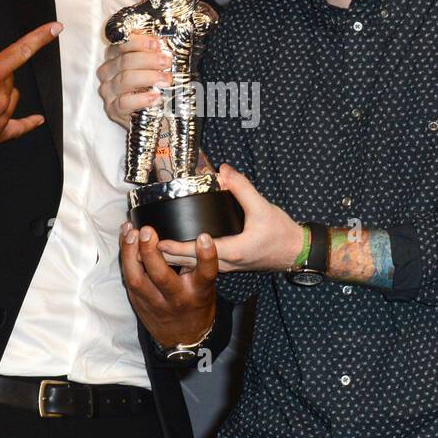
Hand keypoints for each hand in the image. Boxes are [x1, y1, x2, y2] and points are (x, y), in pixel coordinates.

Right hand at [97, 32, 172, 129]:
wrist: (154, 115)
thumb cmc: (152, 86)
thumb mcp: (153, 67)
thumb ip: (153, 53)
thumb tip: (161, 43)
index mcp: (114, 57)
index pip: (120, 44)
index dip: (139, 42)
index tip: (156, 44)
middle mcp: (107, 72)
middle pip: (125, 61)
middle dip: (149, 59)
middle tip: (166, 61)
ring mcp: (108, 92)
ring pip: (125, 79)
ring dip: (149, 77)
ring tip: (166, 79)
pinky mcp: (113, 110)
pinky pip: (125, 102)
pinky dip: (142, 99)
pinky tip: (156, 96)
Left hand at [119, 221, 217, 348]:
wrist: (184, 338)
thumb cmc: (195, 305)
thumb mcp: (205, 288)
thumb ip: (196, 266)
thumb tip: (182, 236)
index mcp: (198, 292)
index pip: (206, 275)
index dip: (206, 257)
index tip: (204, 238)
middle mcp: (176, 298)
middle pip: (161, 277)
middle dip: (151, 252)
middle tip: (147, 231)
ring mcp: (154, 302)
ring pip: (136, 280)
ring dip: (130, 254)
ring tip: (130, 233)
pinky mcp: (138, 302)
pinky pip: (128, 278)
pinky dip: (125, 257)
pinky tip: (125, 239)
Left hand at [157, 164, 303, 273]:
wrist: (295, 252)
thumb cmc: (281, 233)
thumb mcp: (263, 207)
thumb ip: (242, 188)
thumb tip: (223, 171)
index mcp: (231, 251)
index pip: (193, 253)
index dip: (171, 247)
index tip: (153, 241)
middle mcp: (225, 263)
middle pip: (185, 263)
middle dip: (162, 254)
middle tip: (142, 242)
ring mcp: (225, 266)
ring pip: (191, 266)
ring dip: (171, 257)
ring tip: (150, 246)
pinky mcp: (227, 263)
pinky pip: (199, 264)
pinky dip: (183, 258)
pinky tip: (172, 249)